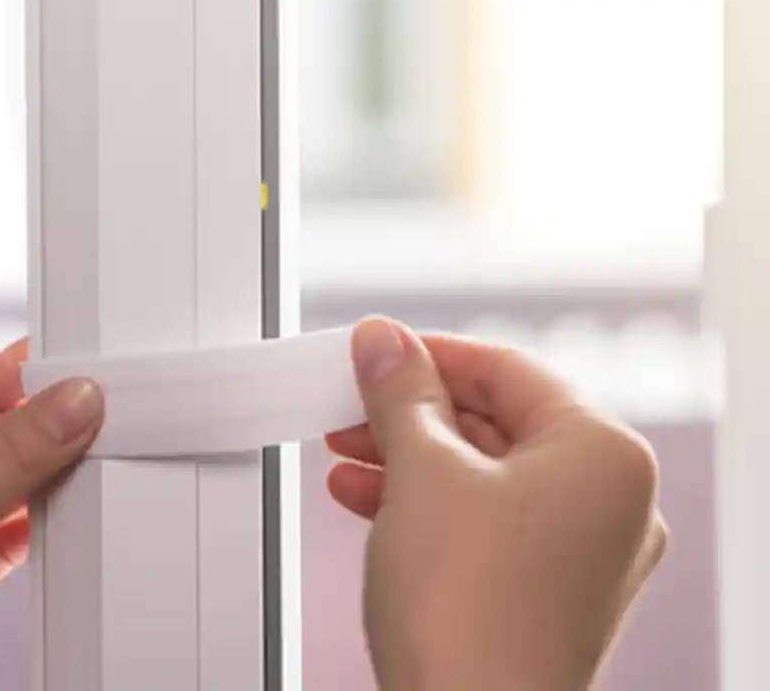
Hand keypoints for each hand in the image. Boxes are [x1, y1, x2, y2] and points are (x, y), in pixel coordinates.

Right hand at [327, 318, 666, 690]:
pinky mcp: (543, 596)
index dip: (431, 352)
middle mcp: (609, 504)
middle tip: (353, 401)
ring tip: (346, 453)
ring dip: (408, 459)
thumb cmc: (469, 614)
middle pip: (497, 423)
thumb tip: (386, 342)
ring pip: (484, 476)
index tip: (378, 349)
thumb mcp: (421, 471)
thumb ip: (401, 392)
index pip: (510, 368)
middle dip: (412, 413)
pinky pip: (483, 525)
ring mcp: (581, 556)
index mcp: (606, 456)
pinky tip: (366, 499)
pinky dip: (426, 506)